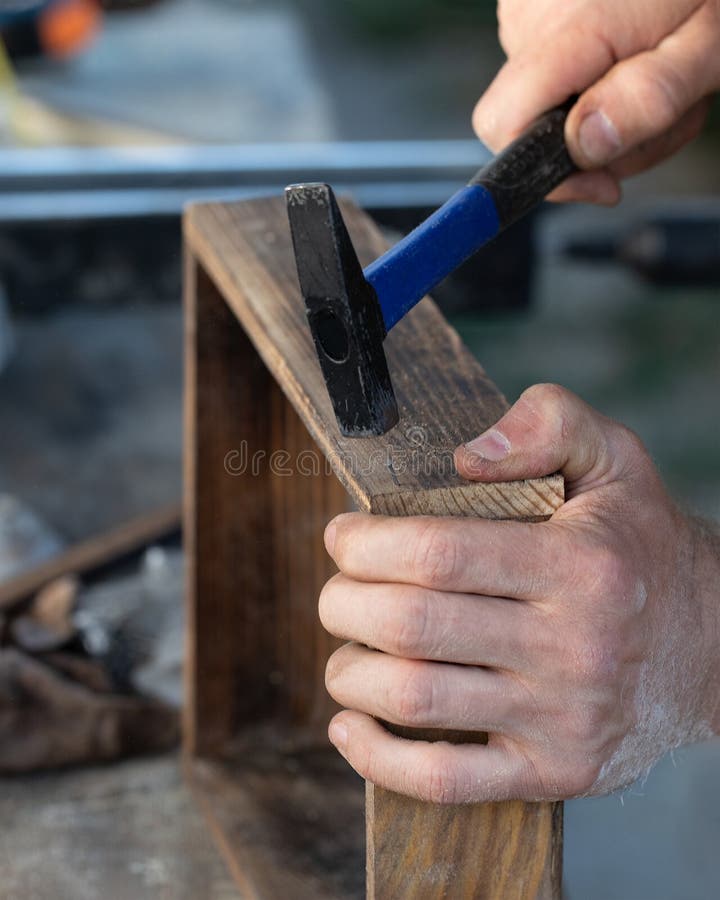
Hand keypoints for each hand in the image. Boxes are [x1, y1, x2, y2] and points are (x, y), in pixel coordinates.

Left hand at [320, 384, 719, 803]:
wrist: (710, 642)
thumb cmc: (638, 544)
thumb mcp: (615, 459)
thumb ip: (549, 423)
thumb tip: (467, 458)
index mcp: (579, 565)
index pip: (438, 553)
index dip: (366, 543)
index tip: (342, 535)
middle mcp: (574, 646)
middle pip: (413, 625)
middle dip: (344, 604)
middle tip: (336, 592)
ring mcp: (564, 718)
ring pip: (417, 700)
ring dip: (350, 673)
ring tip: (345, 650)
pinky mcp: (554, 771)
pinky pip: (446, 782)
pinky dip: (378, 759)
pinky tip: (349, 725)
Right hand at [475, 0, 719, 204]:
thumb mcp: (705, 48)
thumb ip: (647, 100)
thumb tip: (586, 146)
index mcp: (572, 27)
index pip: (502, 126)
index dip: (544, 170)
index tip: (599, 180)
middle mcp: (534, 15)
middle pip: (533, 125)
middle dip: (597, 144)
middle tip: (660, 116)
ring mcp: (528, 6)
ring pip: (545, 103)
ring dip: (603, 111)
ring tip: (653, 72)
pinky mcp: (532, 3)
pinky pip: (551, 70)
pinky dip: (594, 78)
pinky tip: (630, 53)